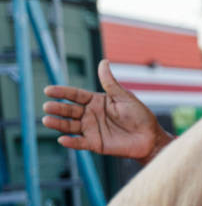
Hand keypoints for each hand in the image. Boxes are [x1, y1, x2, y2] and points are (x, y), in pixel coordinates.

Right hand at [42, 59, 172, 162]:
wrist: (150, 137)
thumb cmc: (139, 116)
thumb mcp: (124, 97)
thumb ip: (110, 83)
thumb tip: (103, 62)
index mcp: (96, 101)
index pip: (75, 95)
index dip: (62, 92)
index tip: (48, 90)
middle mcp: (90, 115)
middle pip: (69, 110)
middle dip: (57, 108)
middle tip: (47, 106)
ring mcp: (91, 129)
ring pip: (70, 126)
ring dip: (58, 124)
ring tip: (46, 120)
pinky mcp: (95, 144)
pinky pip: (80, 142)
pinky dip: (71, 141)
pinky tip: (62, 139)